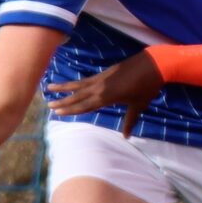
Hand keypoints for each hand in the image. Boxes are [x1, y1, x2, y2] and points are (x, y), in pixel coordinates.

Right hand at [44, 52, 163, 135]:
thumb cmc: (147, 87)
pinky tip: (72, 85)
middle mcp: (100, 87)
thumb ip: (130, 121)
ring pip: (79, 85)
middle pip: (77, 95)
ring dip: (65, 87)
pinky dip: (77, 82)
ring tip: (50, 87)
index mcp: (106, 97)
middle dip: (63, 100)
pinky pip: (87, 79)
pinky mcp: (106, 72)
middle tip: (48, 104)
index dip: (71, 110)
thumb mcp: (138, 105)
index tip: (57, 112)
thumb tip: (126, 137)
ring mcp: (102, 78)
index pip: (84, 105)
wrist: (153, 65)